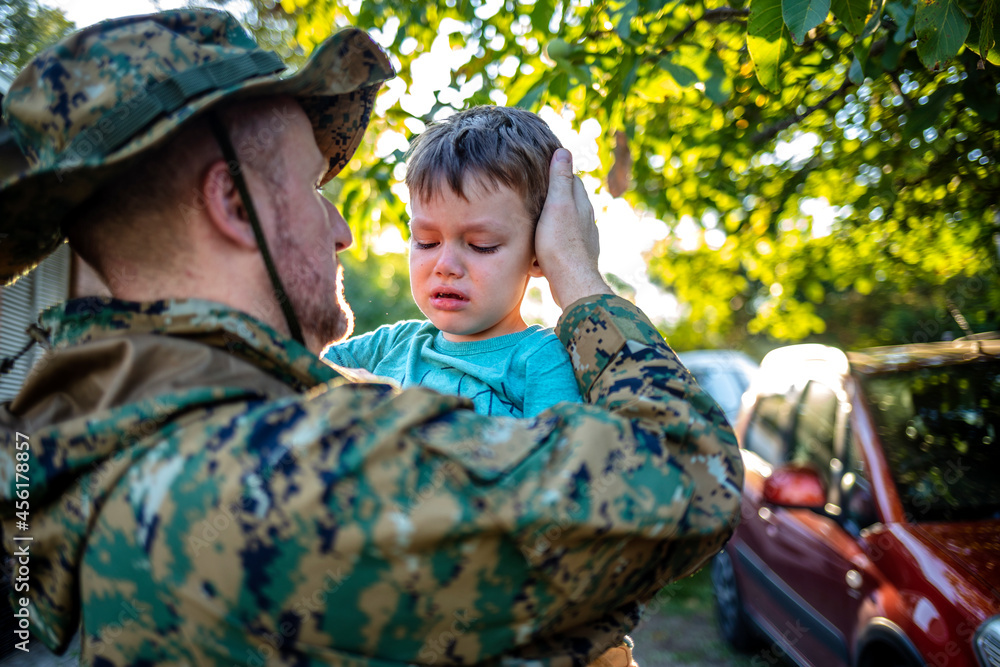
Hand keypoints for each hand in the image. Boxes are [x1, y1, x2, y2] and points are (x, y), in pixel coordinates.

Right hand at [535, 149, 611, 307]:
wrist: (571, 283)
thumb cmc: (560, 243)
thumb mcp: (557, 205)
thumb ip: (560, 180)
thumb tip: (564, 151)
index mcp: (581, 205)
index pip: (573, 181)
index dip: (559, 174)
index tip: (544, 171)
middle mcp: (586, 221)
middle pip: (569, 204)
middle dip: (553, 202)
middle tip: (533, 201)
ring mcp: (583, 241)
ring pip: (564, 228)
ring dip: (549, 227)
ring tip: (532, 229)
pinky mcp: (576, 259)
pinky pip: (560, 249)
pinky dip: (549, 249)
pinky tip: (538, 257)